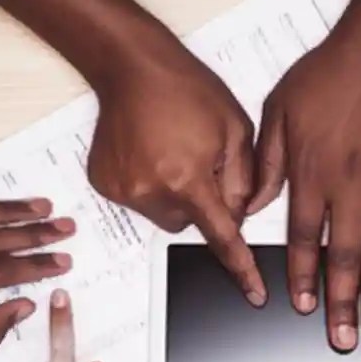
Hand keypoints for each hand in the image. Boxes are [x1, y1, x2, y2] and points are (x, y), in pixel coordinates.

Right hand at [87, 20, 265, 305]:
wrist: (131, 66)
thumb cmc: (187, 90)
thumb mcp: (235, 130)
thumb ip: (244, 181)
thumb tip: (240, 218)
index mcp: (188, 180)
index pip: (222, 238)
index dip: (241, 269)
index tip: (254, 295)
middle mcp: (151, 192)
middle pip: (190, 224)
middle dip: (202, 203)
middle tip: (201, 162)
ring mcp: (123, 190)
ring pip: (166, 215)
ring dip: (176, 194)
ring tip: (173, 151)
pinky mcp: (105, 184)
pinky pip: (140, 201)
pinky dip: (151, 184)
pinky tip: (151, 152)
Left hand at [249, 34, 360, 350]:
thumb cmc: (327, 75)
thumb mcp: (278, 113)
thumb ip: (266, 164)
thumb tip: (252, 205)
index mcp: (312, 174)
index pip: (304, 239)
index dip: (303, 277)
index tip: (304, 307)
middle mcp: (349, 186)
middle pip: (345, 257)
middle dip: (343, 303)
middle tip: (343, 338)